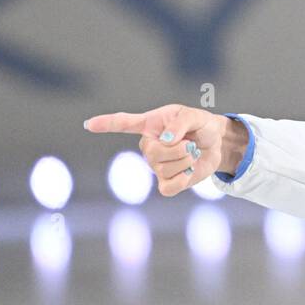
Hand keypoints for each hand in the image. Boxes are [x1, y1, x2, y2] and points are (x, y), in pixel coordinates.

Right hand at [84, 104, 238, 196]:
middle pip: (152, 153)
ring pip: (163, 169)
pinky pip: (167, 188)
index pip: (123, 123)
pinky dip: (181, 181)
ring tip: (192, 153)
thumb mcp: (195, 116)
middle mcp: (148, 146)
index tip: (88, 124)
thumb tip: (165, 140)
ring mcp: (156, 166)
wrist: (217, 144)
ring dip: (185, 161)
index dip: (106, 124)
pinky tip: (187, 172)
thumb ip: (180, 123)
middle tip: (190, 144)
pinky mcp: (167, 182)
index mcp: (150, 125)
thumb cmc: (201, 125)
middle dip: (177, 149)